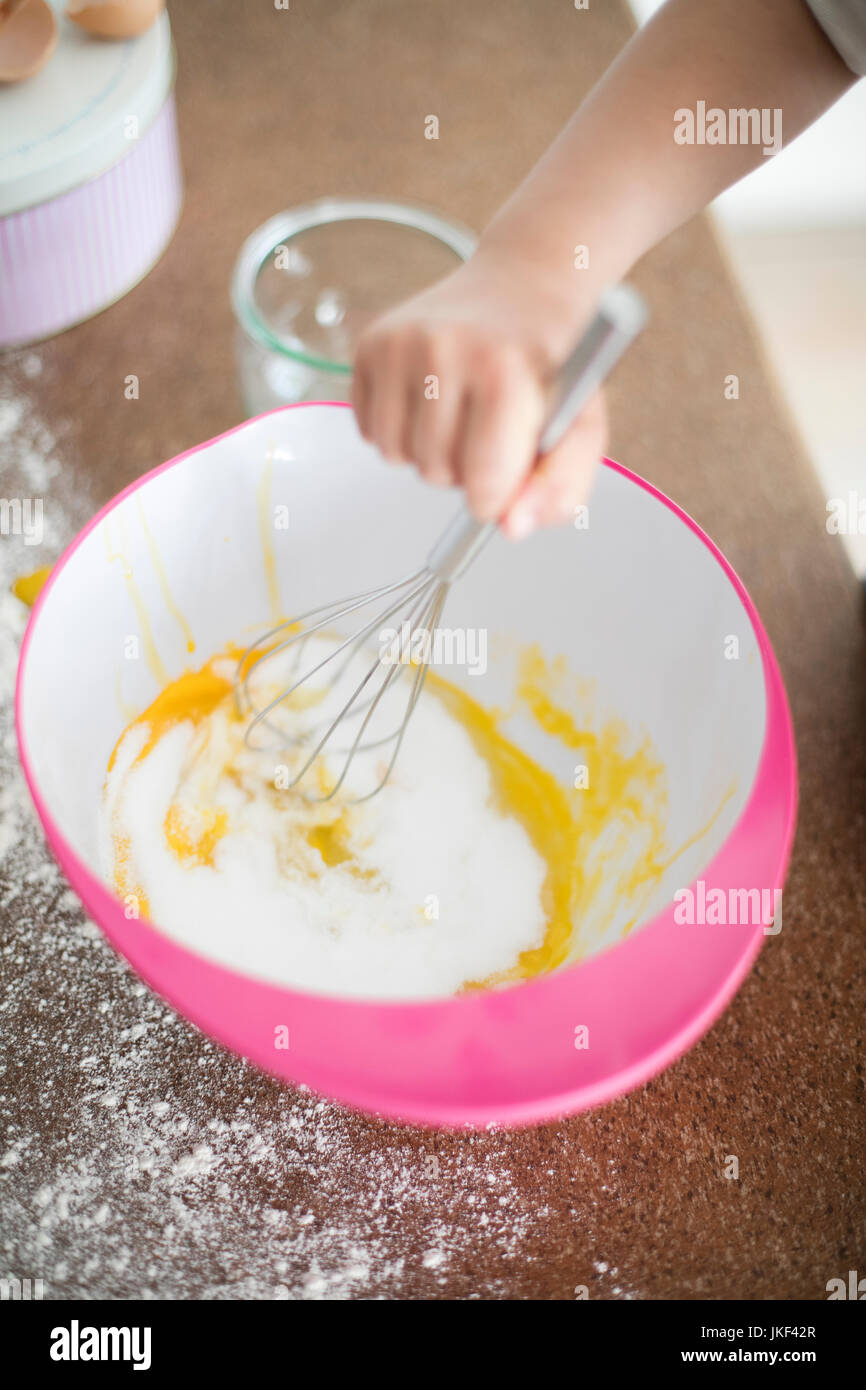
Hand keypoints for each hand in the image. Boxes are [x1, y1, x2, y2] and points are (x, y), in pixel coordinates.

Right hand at [352, 252, 606, 537]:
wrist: (522, 286)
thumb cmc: (551, 362)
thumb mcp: (581, 424)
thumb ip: (560, 486)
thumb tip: (511, 527)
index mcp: (502, 370)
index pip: (483, 479)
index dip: (497, 496)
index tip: (508, 479)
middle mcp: (443, 349)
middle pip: (436, 473)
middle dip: (464, 471)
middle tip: (488, 432)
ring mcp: (399, 344)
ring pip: (397, 457)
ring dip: (429, 454)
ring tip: (460, 417)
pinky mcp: (369, 345)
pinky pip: (371, 431)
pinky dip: (399, 432)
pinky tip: (429, 401)